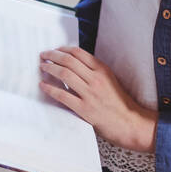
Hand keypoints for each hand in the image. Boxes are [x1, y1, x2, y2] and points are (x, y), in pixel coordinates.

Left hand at [38, 46, 157, 152]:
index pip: (79, 53)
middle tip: (44, 55)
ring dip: (50, 68)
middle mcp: (96, 79)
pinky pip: (62, 95)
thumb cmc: (118, 102)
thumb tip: (74, 62)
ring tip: (42, 67)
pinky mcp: (84, 109)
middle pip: (69, 61)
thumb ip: (95, 70)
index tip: (55, 50)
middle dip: (53, 56)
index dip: (63, 49)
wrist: (128, 122)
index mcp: (102, 70)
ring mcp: (89, 94)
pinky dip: (50, 88)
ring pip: (64, 74)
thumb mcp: (110, 79)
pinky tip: (43, 85)